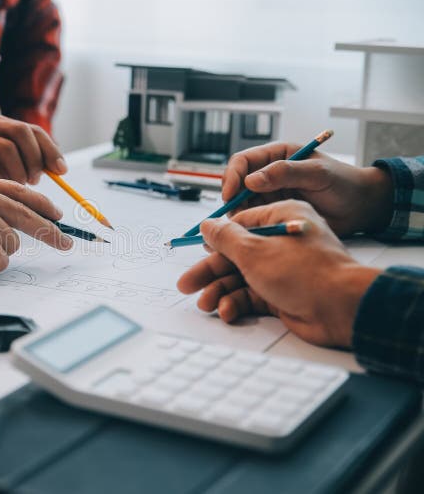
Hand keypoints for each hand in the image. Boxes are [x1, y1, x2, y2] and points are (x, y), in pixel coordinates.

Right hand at [177, 200, 380, 346]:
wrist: (342, 310)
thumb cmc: (305, 272)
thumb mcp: (255, 250)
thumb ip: (226, 238)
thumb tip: (208, 225)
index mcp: (282, 218)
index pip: (240, 223)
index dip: (216, 238)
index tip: (197, 249)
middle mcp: (283, 242)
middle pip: (236, 253)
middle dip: (211, 271)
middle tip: (186, 284)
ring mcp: (284, 269)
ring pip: (242, 277)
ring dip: (221, 291)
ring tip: (206, 304)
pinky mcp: (284, 294)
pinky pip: (253, 295)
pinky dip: (239, 303)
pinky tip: (228, 311)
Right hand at [222, 142, 393, 235]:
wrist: (362, 207)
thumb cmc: (345, 183)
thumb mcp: (317, 174)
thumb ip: (285, 173)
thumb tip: (251, 180)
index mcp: (278, 155)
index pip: (243, 161)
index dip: (232, 176)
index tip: (230, 194)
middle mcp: (270, 174)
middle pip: (237, 183)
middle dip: (232, 199)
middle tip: (235, 216)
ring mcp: (271, 194)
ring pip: (242, 202)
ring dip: (240, 213)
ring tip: (246, 227)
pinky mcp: (275, 212)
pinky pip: (254, 217)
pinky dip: (250, 225)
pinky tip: (254, 232)